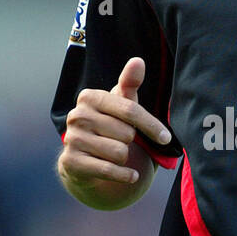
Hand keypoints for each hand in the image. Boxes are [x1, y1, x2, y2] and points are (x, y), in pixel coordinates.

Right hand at [59, 57, 171, 186]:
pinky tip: (129, 175)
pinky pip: (109, 170)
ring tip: (115, 154)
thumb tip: (138, 61)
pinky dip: (124, 175)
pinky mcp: (70, 162)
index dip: (151, 126)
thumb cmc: (109, 128)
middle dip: (130, 142)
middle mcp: (77, 116)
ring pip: (119, 152)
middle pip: (126, 133)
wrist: (85, 162)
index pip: (130, 110)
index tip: (166, 138)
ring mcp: (71, 139)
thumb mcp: (121, 106)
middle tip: (121, 142)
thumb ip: (129, 84)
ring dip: (125, 158)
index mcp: (89, 97)